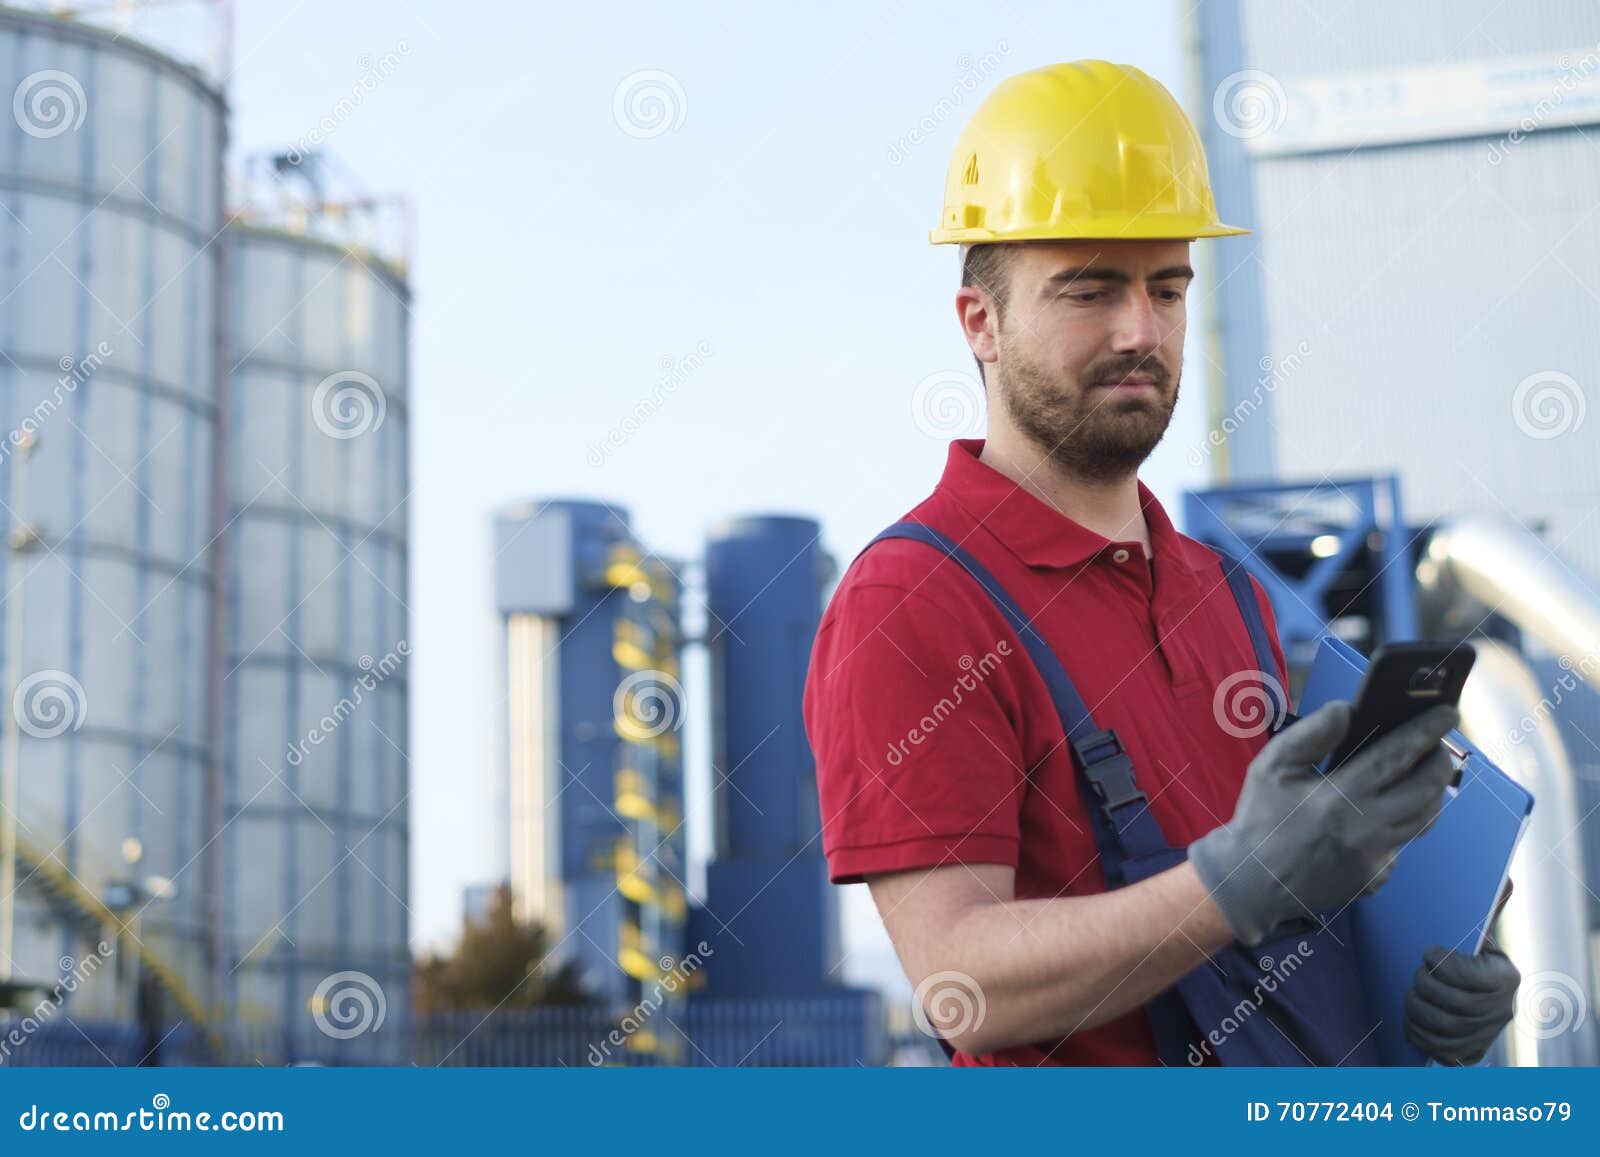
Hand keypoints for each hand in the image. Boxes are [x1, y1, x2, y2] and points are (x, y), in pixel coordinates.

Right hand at [1188, 699, 1458, 945]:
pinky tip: (1384, 814)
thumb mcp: (1271, 768)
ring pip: (1424, 819)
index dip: (1426, 731)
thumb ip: (1309, 735)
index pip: (1398, 756)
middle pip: (1427, 790)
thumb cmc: (1259, 819)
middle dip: (1439, 762)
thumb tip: (1345, 711)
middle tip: (1438, 745)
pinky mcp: (1376, 876)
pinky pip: (1403, 845)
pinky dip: (1403, 824)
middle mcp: (1368, 827)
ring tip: (1420, 774)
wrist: (1250, 882)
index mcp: (1342, 795)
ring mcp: (1377, 857)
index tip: (1446, 713)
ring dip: (1430, 792)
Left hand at [1404, 943, 1519, 1064]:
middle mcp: (1501, 1009)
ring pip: (1446, 1029)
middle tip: (1419, 975)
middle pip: (1455, 1003)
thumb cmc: (1481, 963)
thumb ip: (1470, 941)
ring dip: (1417, 1010)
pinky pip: (1443, 1052)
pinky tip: (1411, 1022)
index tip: (1429, 954)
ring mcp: (1488, 1033)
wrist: (1498, 993)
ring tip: (1413, 996)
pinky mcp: (1474, 1051)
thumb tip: (1451, 944)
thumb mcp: (1484, 946)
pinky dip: (1419, 1037)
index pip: (1467, 974)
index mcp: (1505, 979)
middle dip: (1425, 985)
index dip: (1440, 962)